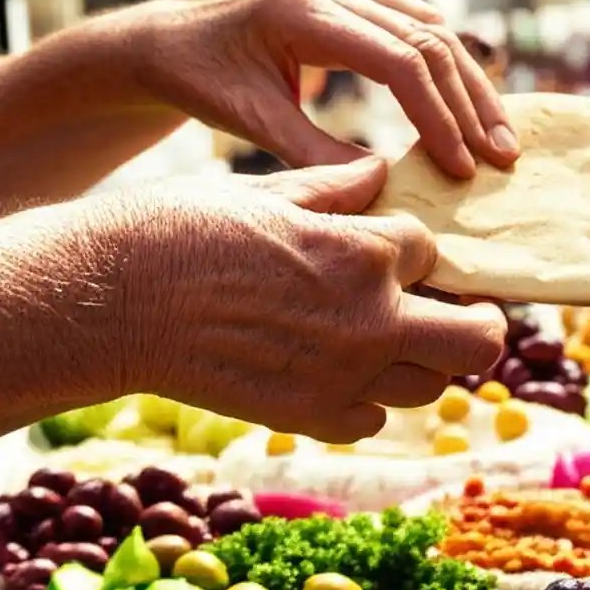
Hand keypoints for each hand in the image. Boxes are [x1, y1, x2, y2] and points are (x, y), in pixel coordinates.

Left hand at [105, 0, 517, 177]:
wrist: (180, 42)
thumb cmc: (208, 83)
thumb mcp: (251, 123)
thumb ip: (313, 153)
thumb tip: (384, 185)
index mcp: (306, 14)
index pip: (397, 61)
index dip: (437, 116)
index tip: (459, 166)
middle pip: (430, 42)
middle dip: (471, 105)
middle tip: (501, 158)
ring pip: (437, 32)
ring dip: (474, 89)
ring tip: (501, 140)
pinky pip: (425, 28)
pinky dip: (455, 70)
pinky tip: (476, 109)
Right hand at [111, 157, 505, 442]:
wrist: (110, 299)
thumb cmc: (181, 230)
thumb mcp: (267, 190)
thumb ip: (338, 188)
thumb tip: (382, 171)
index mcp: (366, 251)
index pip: (435, 251)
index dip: (417, 247)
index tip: (398, 248)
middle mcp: (372, 319)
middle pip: (479, 337)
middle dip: (477, 319)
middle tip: (456, 309)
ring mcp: (344, 376)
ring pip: (434, 383)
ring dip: (425, 359)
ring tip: (393, 337)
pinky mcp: (307, 417)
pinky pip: (373, 418)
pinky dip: (369, 398)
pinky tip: (342, 370)